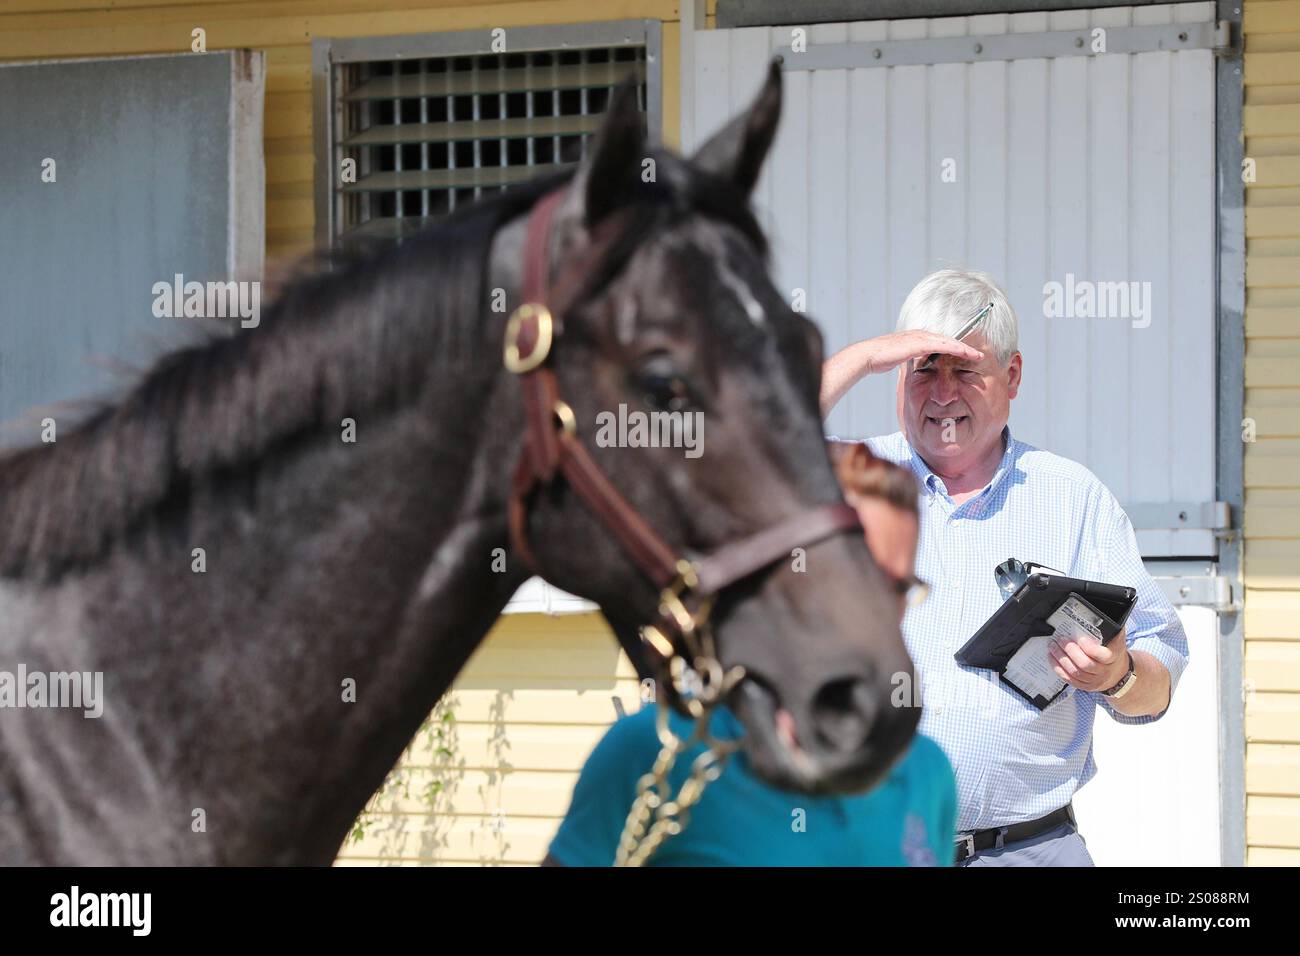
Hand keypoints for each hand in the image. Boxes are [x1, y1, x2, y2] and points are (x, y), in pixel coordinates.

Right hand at [860, 331, 983, 374]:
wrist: (869, 355)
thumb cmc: (880, 358)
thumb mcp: (900, 359)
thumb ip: (910, 360)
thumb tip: (916, 367)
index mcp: (918, 338)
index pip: (941, 343)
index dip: (956, 348)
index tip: (968, 355)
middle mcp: (921, 335)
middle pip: (949, 340)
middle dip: (965, 347)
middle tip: (980, 354)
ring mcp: (921, 337)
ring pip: (949, 341)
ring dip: (965, 348)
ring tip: (978, 355)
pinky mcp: (920, 343)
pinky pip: (943, 345)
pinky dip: (956, 348)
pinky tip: (966, 353)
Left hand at [1049, 628, 1129, 693]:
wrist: (1118, 674)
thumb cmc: (1113, 652)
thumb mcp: (1117, 641)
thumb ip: (1112, 629)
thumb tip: (1106, 613)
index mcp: (1113, 658)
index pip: (1102, 655)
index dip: (1089, 648)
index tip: (1079, 638)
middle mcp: (1104, 671)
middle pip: (1085, 664)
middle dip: (1070, 651)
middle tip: (1061, 640)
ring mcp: (1095, 681)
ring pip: (1076, 672)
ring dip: (1061, 659)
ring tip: (1052, 646)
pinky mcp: (1085, 686)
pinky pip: (1070, 680)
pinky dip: (1059, 669)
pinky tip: (1052, 658)